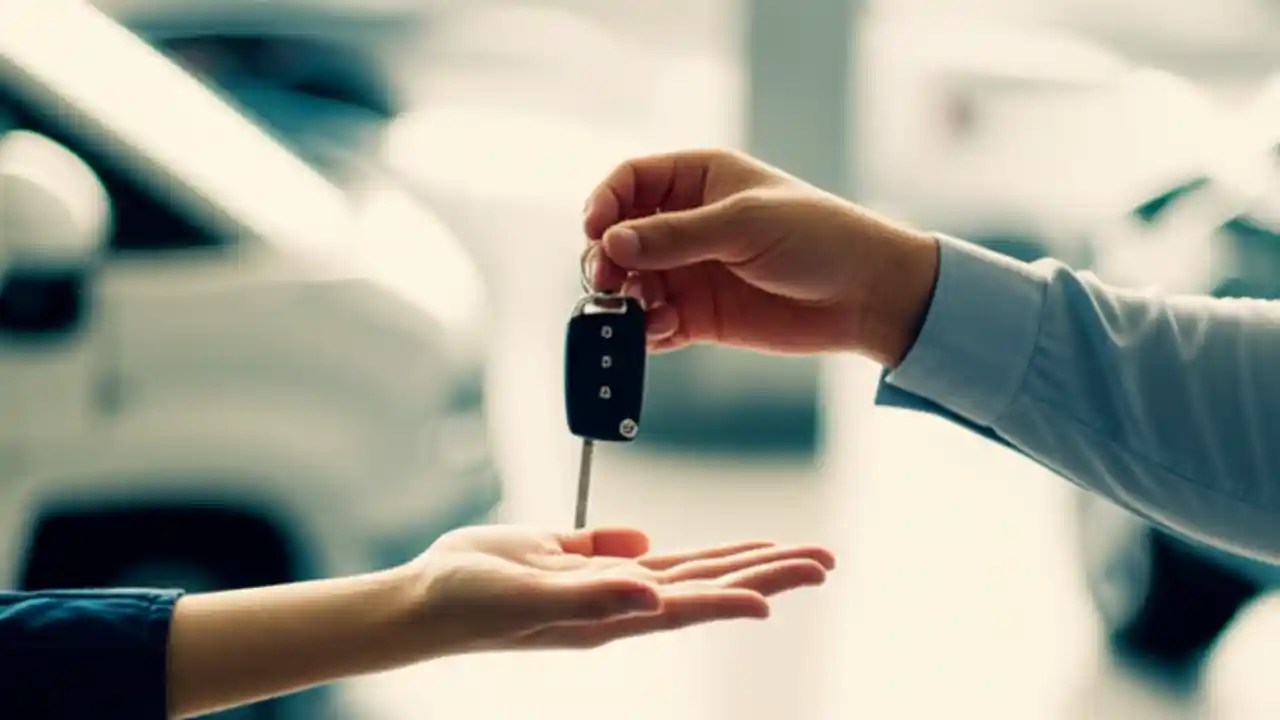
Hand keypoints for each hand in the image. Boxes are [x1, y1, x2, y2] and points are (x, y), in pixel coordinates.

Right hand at [406, 524, 833, 653]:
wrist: (430, 599)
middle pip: (710, 585)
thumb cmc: (470, 604)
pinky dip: (691, 555)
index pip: (690, 603)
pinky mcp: (589, 563)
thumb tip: (650, 591)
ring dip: (744, 561)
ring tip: (794, 554)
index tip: (786, 590)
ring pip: (693, 571)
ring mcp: (608, 585)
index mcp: (611, 615)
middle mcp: (621, 604)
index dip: (737, 595)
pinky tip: (716, 551)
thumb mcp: (526, 598)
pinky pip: (653, 556)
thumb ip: (588, 594)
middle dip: (768, 572)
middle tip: (826, 561)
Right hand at [583, 149, 939, 365]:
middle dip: (608, 258)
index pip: (631, 181)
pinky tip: (662, 332)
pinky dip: (647, 331)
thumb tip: (612, 242)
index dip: (605, 202)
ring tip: (638, 313)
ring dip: (625, 300)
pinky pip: (655, 324)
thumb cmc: (818, 238)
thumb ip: (676, 235)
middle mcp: (688, 224)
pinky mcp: (701, 316)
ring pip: (632, 284)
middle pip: (621, 236)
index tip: (595, 229)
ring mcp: (692, 271)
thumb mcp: (744, 224)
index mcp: (699, 180)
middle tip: (609, 281)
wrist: (867, 295)